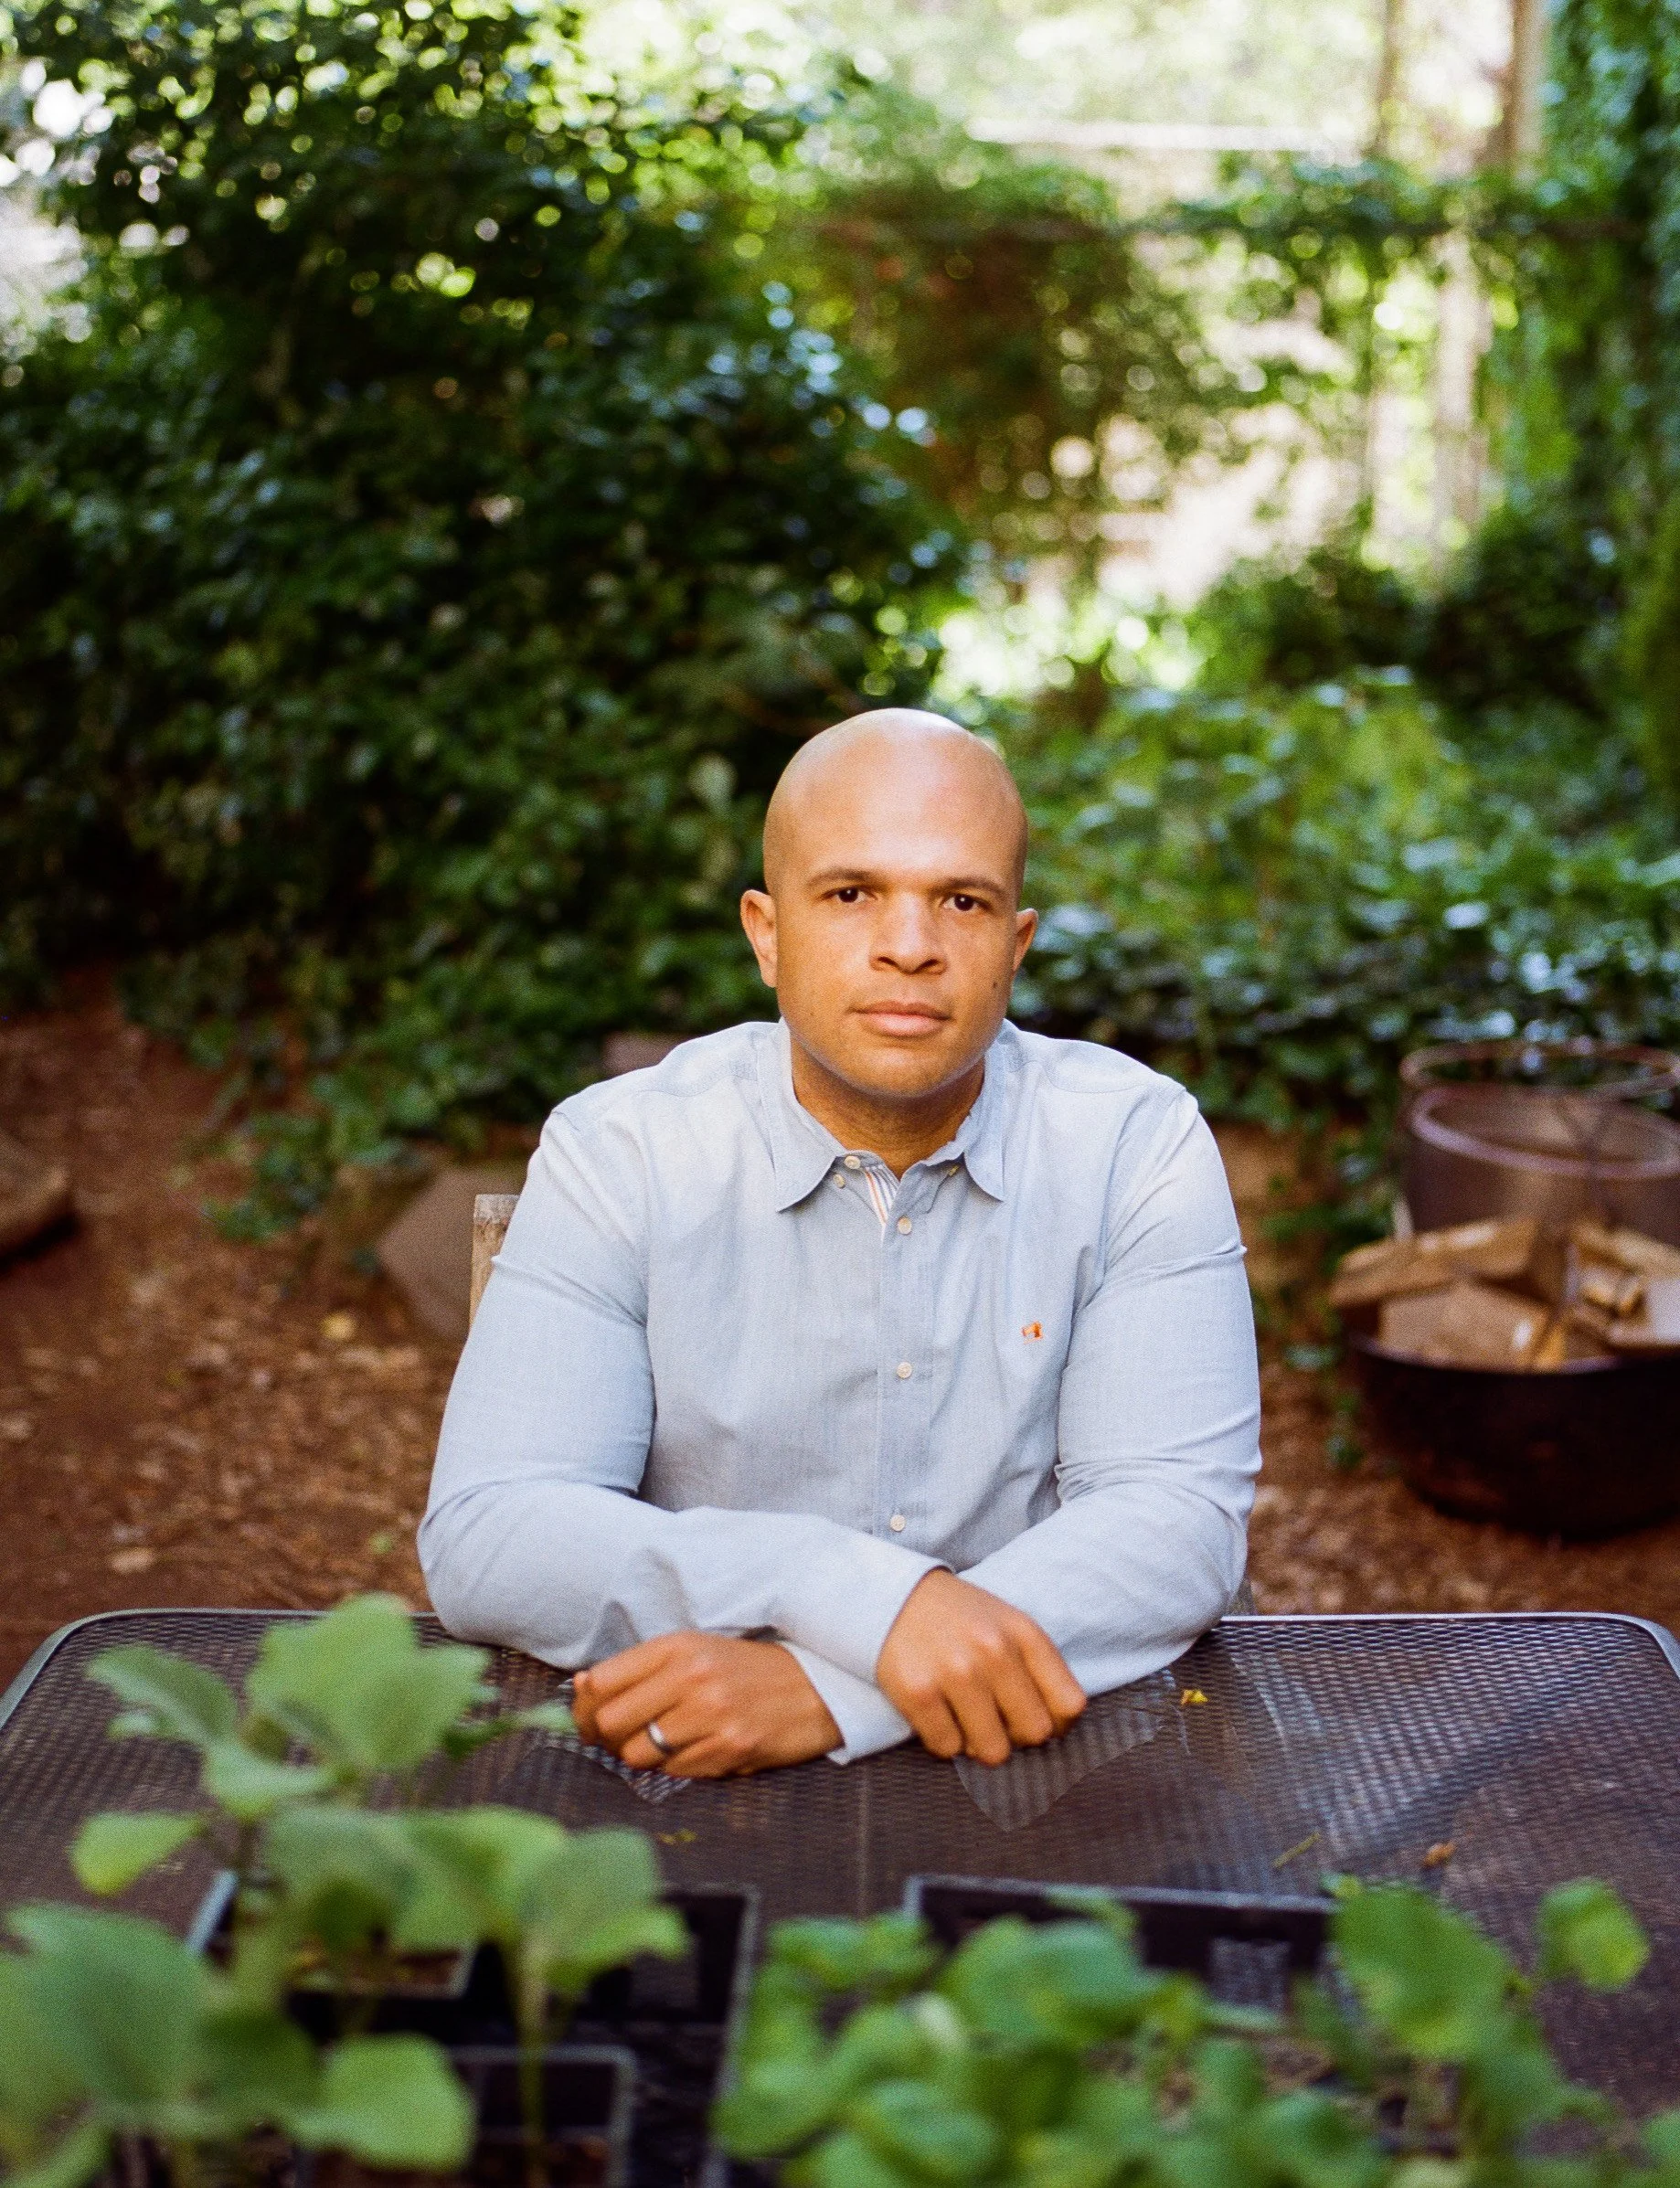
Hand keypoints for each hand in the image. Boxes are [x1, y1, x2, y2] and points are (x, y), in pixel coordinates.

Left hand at [571, 1631, 842, 1777]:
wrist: (816, 1686)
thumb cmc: (745, 1670)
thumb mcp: (694, 1652)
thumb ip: (639, 1668)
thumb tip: (579, 1687)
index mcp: (677, 1645)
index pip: (600, 1682)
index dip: (583, 1708)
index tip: (590, 1719)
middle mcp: (691, 1675)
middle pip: (609, 1721)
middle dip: (605, 1739)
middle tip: (620, 1741)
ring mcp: (711, 1713)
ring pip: (637, 1754)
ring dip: (641, 1757)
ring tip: (662, 1746)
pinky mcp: (731, 1748)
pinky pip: (675, 1772)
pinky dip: (678, 1768)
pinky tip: (698, 1750)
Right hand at [875, 1570, 1085, 1765]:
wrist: (889, 1595)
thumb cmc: (958, 1619)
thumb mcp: (1007, 1625)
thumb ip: (1038, 1669)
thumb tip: (1056, 1730)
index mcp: (1024, 1633)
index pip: (1070, 1705)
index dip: (1057, 1723)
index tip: (1035, 1717)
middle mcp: (994, 1651)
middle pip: (1035, 1733)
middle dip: (1017, 1736)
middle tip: (995, 1720)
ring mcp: (956, 1672)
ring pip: (993, 1752)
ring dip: (978, 1744)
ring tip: (964, 1718)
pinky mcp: (918, 1693)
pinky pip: (947, 1749)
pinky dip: (943, 1741)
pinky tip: (936, 1714)